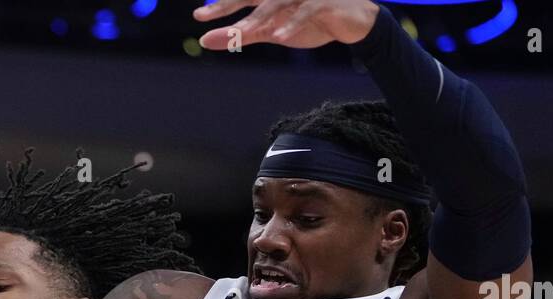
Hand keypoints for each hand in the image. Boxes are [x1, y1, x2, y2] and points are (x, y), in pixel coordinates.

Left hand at [193, 0, 378, 50]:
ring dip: (258, 19)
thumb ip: (242, 35)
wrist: (353, 21)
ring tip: (241, 34)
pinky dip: (292, 24)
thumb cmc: (310, 21)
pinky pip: (305, 11)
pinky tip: (278, 37)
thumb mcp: (272, 31)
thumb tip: (205, 41)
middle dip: (230, 5)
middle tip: (208, 17)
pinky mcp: (324, 1)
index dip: (221, 5)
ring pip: (276, 3)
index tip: (199, 16)